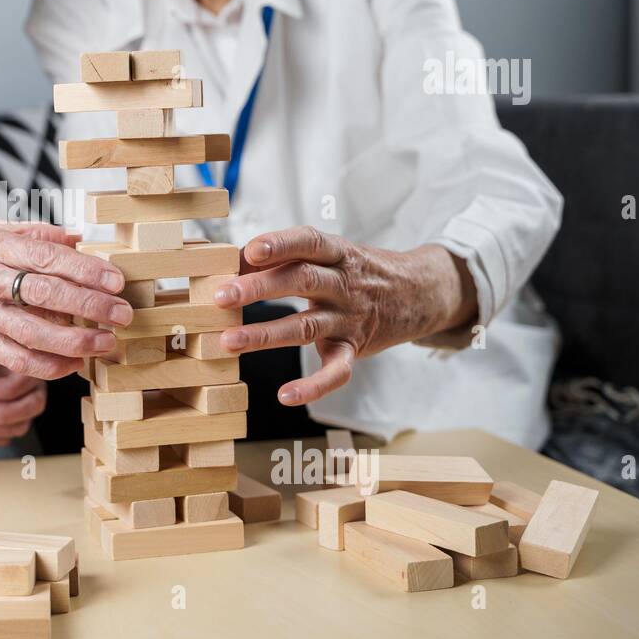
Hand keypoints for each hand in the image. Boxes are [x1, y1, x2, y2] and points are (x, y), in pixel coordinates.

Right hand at [0, 220, 132, 379]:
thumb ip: (30, 233)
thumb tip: (76, 237)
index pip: (46, 256)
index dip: (85, 269)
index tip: (115, 279)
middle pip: (46, 293)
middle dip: (90, 305)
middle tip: (122, 314)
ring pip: (33, 332)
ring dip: (75, 341)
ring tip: (105, 343)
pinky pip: (14, 358)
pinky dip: (46, 366)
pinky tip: (71, 365)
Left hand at [213, 226, 476, 406]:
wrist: (418, 292)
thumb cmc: (355, 271)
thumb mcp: (331, 254)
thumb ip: (286, 256)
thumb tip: (230, 261)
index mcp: (336, 254)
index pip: (308, 242)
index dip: (280, 245)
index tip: (248, 251)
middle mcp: (343, 284)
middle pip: (301, 282)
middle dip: (259, 289)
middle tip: (220, 297)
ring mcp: (350, 318)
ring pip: (306, 326)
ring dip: (265, 334)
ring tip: (228, 341)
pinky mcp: (355, 349)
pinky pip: (336, 371)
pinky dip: (313, 386)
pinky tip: (285, 396)